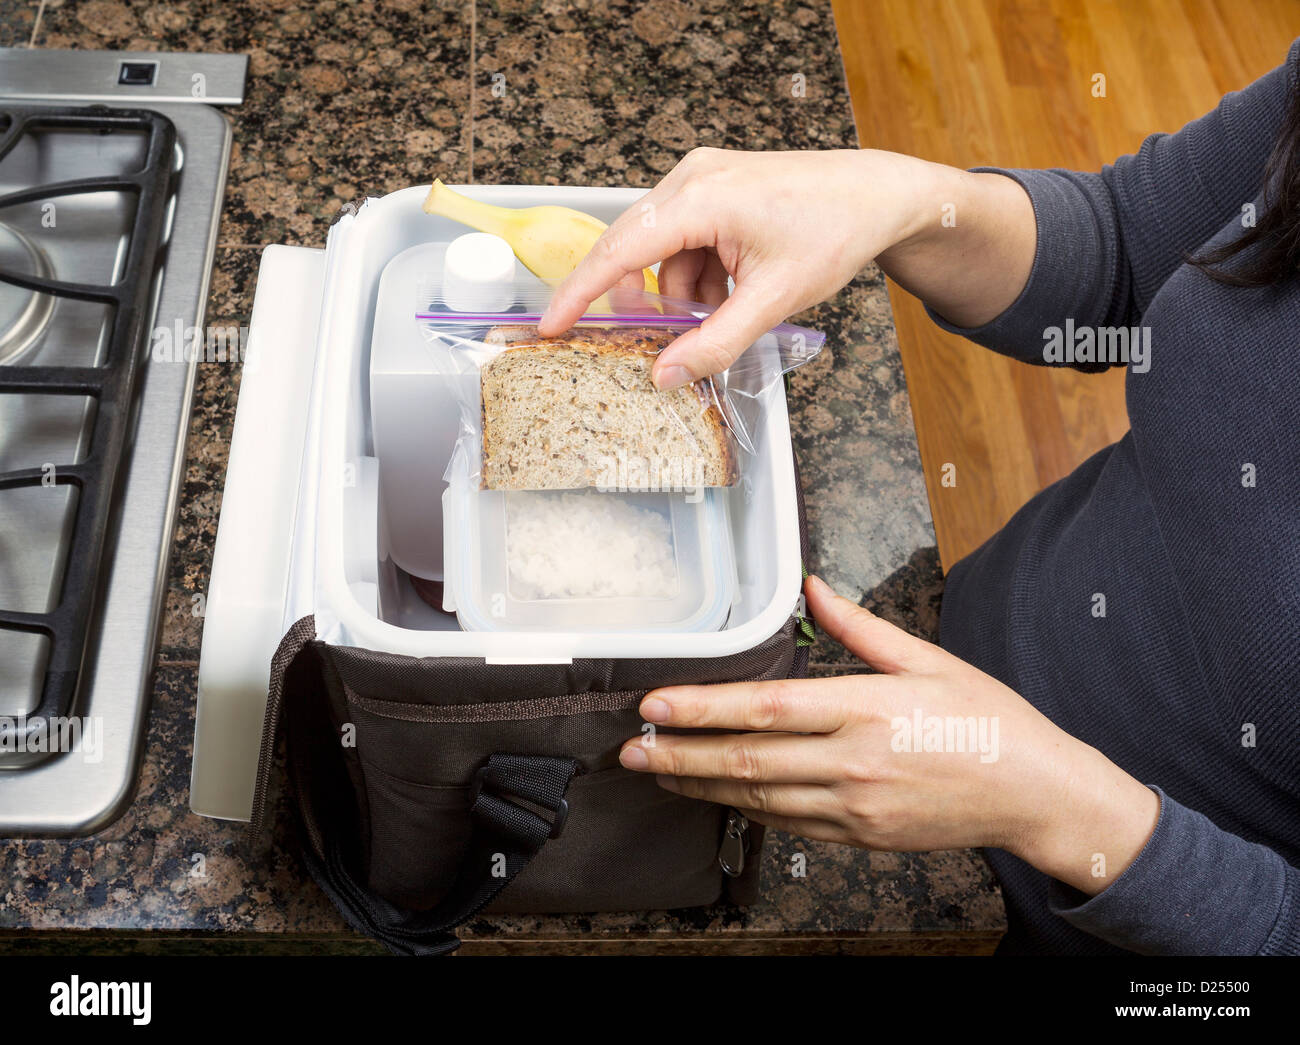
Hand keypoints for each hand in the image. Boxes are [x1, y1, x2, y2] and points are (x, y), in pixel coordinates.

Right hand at [538, 148, 943, 388]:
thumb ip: (715, 343)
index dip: (581, 292)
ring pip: (662, 252)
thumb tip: (665, 376)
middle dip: (645, 300)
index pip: (620, 249)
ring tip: (727, 311)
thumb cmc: (834, 232)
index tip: (552, 325)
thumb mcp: (773, 300)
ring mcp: (702, 179)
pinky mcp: (713, 188)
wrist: (876, 195)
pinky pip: (684, 242)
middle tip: (654, 339)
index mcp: (701, 197)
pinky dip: (698, 276)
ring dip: (682, 292)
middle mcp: (692, 178)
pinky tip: (731, 290)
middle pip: (634, 249)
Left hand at [618, 575, 1159, 894]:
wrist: (1036, 794)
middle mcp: (853, 762)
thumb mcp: (928, 659)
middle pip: (747, 761)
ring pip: (757, 798)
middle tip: (632, 748)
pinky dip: (746, 809)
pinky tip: (718, 798)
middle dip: (680, 756)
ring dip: (700, 787)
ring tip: (657, 772)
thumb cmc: (987, 722)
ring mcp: (854, 807)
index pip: (766, 708)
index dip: (703, 709)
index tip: (656, 705)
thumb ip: (860, 626)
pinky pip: (788, 824)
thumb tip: (813, 587)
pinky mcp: (858, 836)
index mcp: (867, 708)